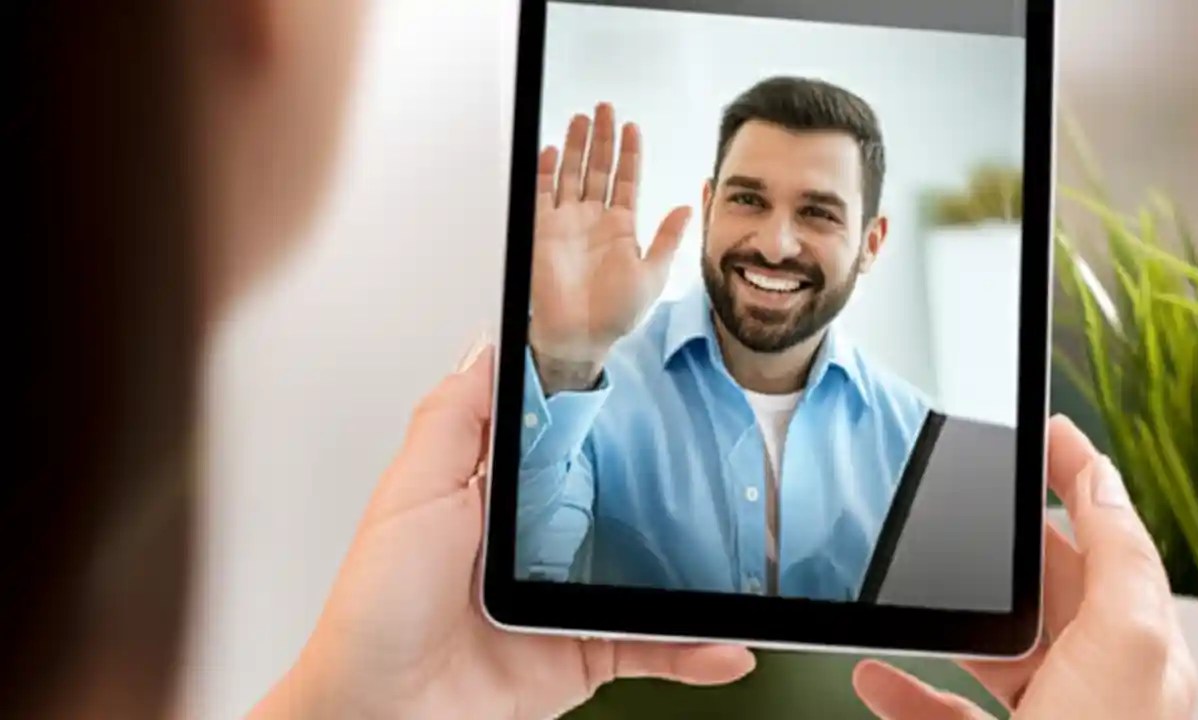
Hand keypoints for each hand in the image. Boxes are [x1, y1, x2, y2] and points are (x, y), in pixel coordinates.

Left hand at [250, 338, 754, 719]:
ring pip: (647, 577)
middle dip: (667, 487)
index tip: (650, 387)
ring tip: (743, 559)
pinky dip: (693, 651)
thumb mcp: (412, 492)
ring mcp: (562, 603)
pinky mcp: (581, 657)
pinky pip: (650, 649)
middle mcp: (533, 548)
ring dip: (699, 574)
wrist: (380, 715)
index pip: (559, 442)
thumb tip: (488, 348)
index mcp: (493, 499)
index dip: (601, 416)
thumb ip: (454, 421)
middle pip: (616, 502)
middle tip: (717, 464)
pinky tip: (727, 645)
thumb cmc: (376, 611)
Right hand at [528, 102, 691, 391]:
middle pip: (598, 168)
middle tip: (605, 108)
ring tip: (583, 118)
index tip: (632, 128)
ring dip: (577, 146)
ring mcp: (566, 223)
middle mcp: (592, 220)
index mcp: (620, 227)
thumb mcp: (654, 274)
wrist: (580, 335)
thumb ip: (667, 239)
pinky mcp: (542, 231)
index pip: (626, 180)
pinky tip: (553, 150)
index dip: (629, 153)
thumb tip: (687, 208)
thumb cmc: (615, 313)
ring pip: (572, 173)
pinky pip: (542, 194)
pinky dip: (546, 171)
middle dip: (602, 138)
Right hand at [852, 415, 1197, 719]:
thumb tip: (1102, 482)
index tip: (1050, 429)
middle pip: (1050, 587)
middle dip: (1010, 542)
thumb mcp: (1122, 648)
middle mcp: (1097, 684)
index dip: (1083, 476)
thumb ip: (1119, 562)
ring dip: (950, 614)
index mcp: (1139, 651)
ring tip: (921, 586)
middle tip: (971, 496)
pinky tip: (878, 674)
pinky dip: (905, 686)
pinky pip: (944, 707)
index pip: (1115, 540)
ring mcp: (1046, 715)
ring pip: (992, 647)